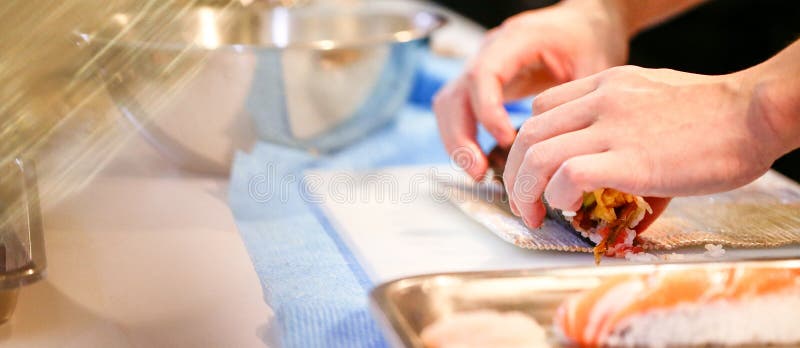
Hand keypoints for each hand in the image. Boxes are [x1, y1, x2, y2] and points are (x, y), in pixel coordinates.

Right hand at [433, 0, 628, 179]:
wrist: (585, 25)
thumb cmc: (590, 41)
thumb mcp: (595, 65)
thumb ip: (577, 102)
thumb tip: (564, 148)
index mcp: (516, 40)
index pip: (483, 75)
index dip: (488, 112)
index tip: (508, 141)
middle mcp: (489, 51)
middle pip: (454, 95)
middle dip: (461, 137)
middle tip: (479, 171)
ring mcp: (481, 67)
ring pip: (448, 106)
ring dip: (457, 142)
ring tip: (479, 173)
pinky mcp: (481, 84)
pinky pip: (458, 111)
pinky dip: (464, 137)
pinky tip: (483, 162)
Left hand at [504, 65, 783, 227]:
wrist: (756, 112)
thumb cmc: (717, 115)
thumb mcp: (656, 104)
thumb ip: (626, 133)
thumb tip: (621, 195)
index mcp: (607, 84)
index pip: (542, 108)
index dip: (528, 144)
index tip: (533, 172)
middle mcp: (601, 100)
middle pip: (528, 134)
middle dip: (514, 174)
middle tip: (522, 203)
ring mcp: (613, 127)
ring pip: (537, 154)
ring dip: (525, 192)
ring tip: (534, 215)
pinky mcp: (630, 159)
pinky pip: (568, 174)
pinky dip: (557, 196)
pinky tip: (568, 208)